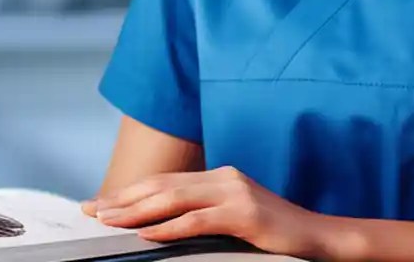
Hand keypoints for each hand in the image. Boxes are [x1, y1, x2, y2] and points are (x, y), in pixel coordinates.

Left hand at [81, 166, 339, 259]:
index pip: (164, 181)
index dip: (129, 191)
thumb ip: (202, 213)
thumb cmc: (275, 233)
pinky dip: (169, 227)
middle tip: (93, 209)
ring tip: (110, 220)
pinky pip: (198, 220)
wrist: (320, 237)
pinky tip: (149, 233)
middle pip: (162, 185)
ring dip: (137, 211)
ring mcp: (235, 192)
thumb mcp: (233, 216)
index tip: (101, 202)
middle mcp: (223, 177)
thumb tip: (159, 224)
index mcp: (218, 175)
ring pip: (174, 199)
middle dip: (123, 198)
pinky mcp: (245, 214)